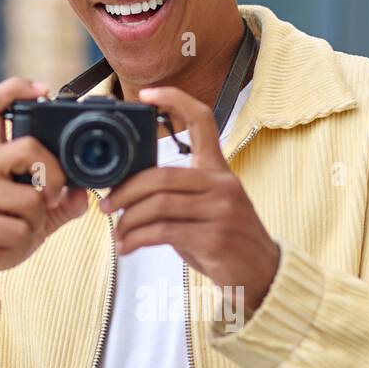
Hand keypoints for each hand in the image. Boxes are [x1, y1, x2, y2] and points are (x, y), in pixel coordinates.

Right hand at [0, 77, 88, 343]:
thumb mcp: (32, 218)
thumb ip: (60, 203)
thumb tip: (84, 193)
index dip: (16, 90)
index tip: (43, 90)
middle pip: (29, 147)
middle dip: (55, 176)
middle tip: (53, 198)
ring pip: (32, 199)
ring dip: (37, 223)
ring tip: (19, 232)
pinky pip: (20, 229)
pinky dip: (24, 243)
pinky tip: (4, 247)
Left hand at [97, 85, 279, 319]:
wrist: (261, 272)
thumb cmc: (226, 238)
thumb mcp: (208, 205)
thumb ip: (178, 192)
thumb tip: (129, 189)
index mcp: (218, 170)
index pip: (201, 121)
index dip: (174, 101)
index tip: (146, 95)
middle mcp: (222, 184)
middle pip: (161, 175)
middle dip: (125, 191)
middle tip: (107, 204)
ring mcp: (221, 210)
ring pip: (158, 205)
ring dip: (128, 220)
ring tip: (117, 233)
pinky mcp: (214, 238)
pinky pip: (163, 232)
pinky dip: (137, 239)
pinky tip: (128, 247)